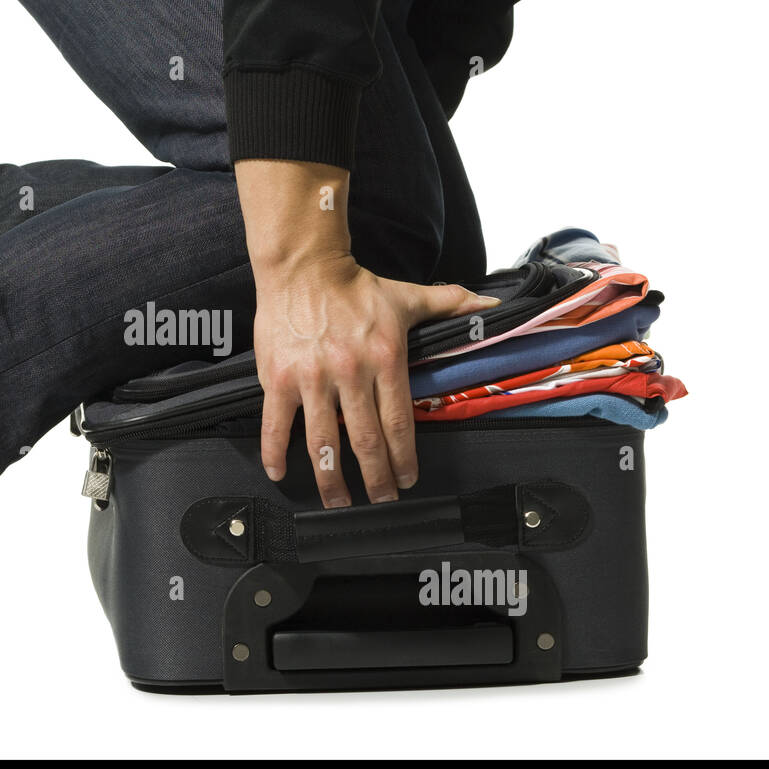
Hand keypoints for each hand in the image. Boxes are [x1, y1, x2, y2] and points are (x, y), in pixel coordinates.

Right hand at [254, 253, 497, 504]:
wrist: (303, 268)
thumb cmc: (355, 287)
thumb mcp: (406, 296)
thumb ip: (450, 304)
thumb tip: (491, 308)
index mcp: (385, 358)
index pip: (399, 421)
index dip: (404, 458)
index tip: (407, 480)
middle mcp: (350, 372)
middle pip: (366, 439)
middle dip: (375, 478)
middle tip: (381, 500)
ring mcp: (312, 378)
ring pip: (324, 441)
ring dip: (331, 478)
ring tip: (338, 500)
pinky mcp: (278, 378)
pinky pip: (277, 423)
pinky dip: (276, 452)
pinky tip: (280, 473)